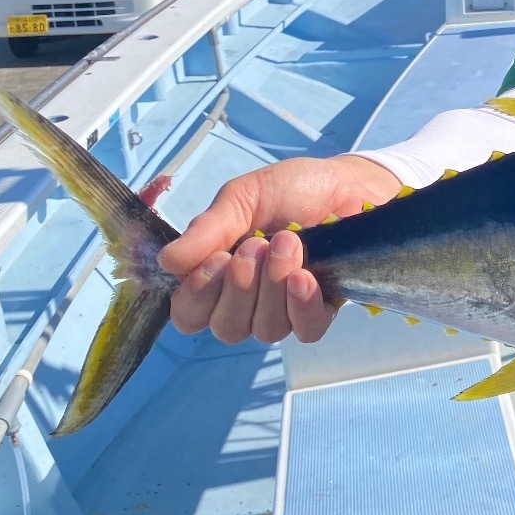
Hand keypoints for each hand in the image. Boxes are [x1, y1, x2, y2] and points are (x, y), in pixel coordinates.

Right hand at [158, 154, 402, 345]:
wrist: (348, 183)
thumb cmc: (293, 189)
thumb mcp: (242, 198)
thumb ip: (206, 230)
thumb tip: (166, 263)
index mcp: (218, 275)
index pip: (189, 314)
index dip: (197, 297)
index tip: (216, 259)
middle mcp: (248, 300)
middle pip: (226, 328)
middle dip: (239, 287)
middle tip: (257, 244)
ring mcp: (285, 308)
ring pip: (265, 329)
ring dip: (272, 286)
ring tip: (288, 242)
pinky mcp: (322, 309)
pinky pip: (304, 331)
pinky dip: (300, 306)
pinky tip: (304, 277)